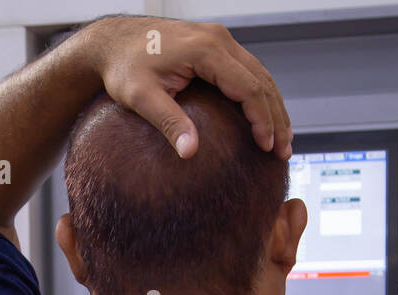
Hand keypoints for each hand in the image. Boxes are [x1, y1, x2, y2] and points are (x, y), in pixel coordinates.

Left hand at [81, 17, 291, 159]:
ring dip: (273, 106)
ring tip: (282, 139)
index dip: (262, 119)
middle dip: (276, 117)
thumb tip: (190, 153)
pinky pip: (247, 70)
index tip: (267, 146)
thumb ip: (168, 122)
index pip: (248, 87)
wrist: (113, 41)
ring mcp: (219, 39)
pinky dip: (259, 95)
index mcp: (206, 50)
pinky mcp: (215, 45)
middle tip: (284, 151)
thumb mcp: (141, 98)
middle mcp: (219, 39)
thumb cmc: (124, 68)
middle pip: (262, 80)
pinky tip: (263, 118)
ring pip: (259, 74)